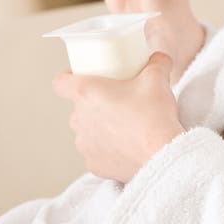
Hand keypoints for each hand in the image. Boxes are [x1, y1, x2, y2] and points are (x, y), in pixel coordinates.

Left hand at [52, 52, 185, 183]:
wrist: (162, 154)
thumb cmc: (153, 116)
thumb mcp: (157, 78)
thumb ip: (157, 62)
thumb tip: (159, 58)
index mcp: (86, 93)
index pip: (60, 82)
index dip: (68, 77)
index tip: (83, 76)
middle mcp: (79, 118)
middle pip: (78, 106)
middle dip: (94, 101)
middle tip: (117, 97)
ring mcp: (84, 144)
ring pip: (87, 129)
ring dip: (100, 125)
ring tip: (124, 123)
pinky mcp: (93, 164)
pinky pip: (96, 151)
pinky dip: (107, 147)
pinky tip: (126, 144)